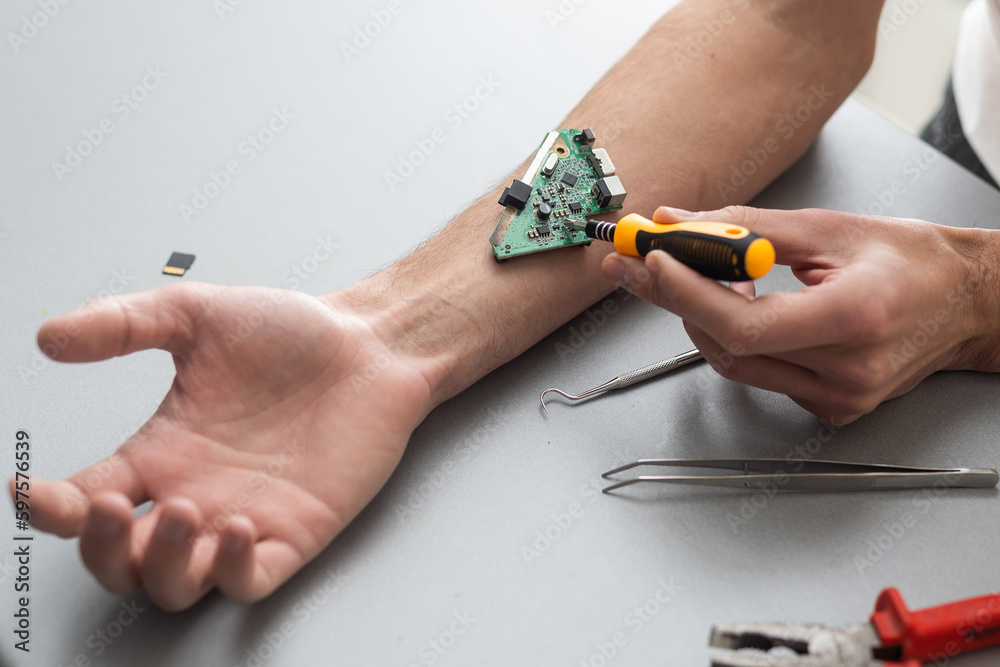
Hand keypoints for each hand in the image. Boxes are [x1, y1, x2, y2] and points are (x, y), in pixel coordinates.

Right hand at [13, 283, 432, 608]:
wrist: (371, 345)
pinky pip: (249, 580)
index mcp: (165, 450)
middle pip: (122, 561)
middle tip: (109, 509)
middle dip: (102, 551)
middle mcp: (196, 491)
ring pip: (177, 583)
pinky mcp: (295, 532)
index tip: (31, 490)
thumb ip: (124, 324)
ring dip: (164, 564)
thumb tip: (51, 336)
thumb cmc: (294, 334)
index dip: (51, 507)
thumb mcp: (196, 315)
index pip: (87, 499)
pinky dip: (230, 571)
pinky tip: (233, 527)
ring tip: (185, 510)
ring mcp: (243, 519)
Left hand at [602, 206, 999, 423]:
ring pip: (735, 365)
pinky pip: (759, 375)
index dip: (688, 294)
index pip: (745, 324)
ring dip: (701, 319)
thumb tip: (678, 224)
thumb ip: (746, 228)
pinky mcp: (830, 407)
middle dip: (676, 300)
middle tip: (642, 263)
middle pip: (729, 346)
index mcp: (855, 318)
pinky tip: (738, 306)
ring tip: (698, 277)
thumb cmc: (913, 261)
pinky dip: (735, 339)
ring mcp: (839, 397)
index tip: (653, 259)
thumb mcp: (830, 228)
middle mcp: (848, 370)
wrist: (967, 304)